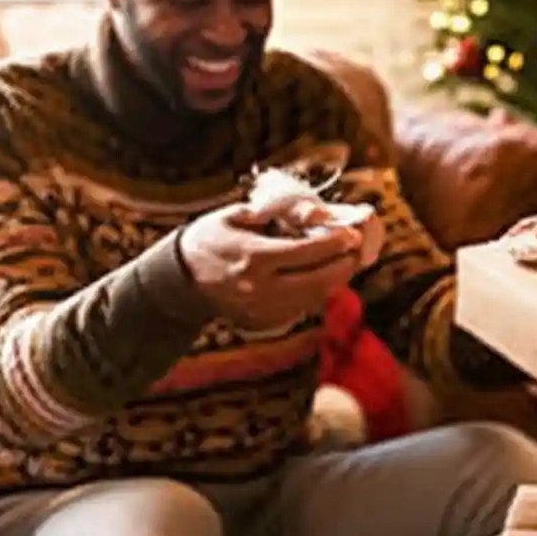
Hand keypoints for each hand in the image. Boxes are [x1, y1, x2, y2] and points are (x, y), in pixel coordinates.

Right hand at [179, 203, 363, 330]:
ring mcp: (265, 309)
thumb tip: (315, 213)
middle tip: (356, 249)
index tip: (351, 234)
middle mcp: (263, 287)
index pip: (308, 252)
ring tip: (345, 261)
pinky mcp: (266, 322)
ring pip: (316, 298)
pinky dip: (319, 292)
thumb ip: (274, 213)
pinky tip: (323, 276)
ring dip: (337, 280)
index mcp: (255, 257)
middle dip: (345, 264)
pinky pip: (303, 308)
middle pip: (320, 280)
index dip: (336, 243)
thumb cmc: (210, 239)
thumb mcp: (236, 215)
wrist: (180, 280)